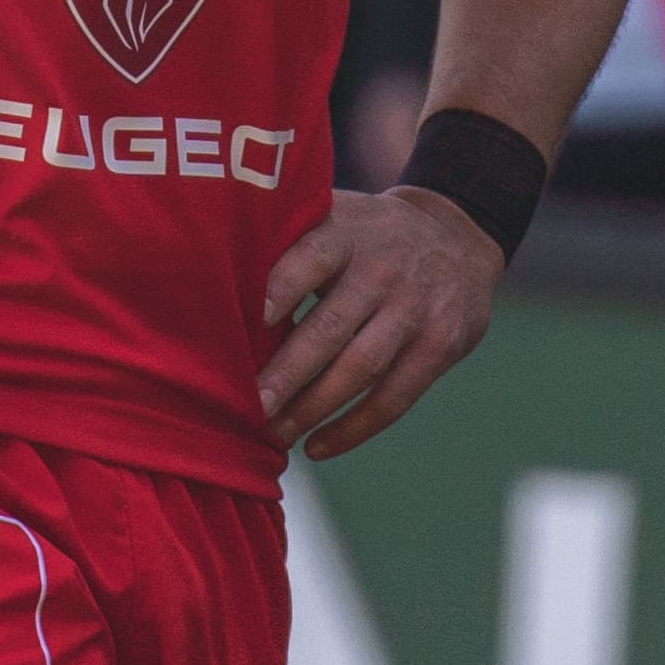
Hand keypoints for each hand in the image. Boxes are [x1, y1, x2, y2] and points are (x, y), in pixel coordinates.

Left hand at [257, 183, 500, 455]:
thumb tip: (206, 281)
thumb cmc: (364, 236)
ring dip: (314, 408)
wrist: (457, 237)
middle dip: (290, 371)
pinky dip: (353, 429)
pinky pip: (394, 398)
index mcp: (347, 233)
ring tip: (275, 435)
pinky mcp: (440, 346)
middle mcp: (384, 270)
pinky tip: (316, 447)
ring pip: (361, 368)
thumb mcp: (334, 217)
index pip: (313, 257)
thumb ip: (286, 242)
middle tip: (252, 405)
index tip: (252, 320)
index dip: (284, 287)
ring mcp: (416, 310)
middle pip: (333, 327)